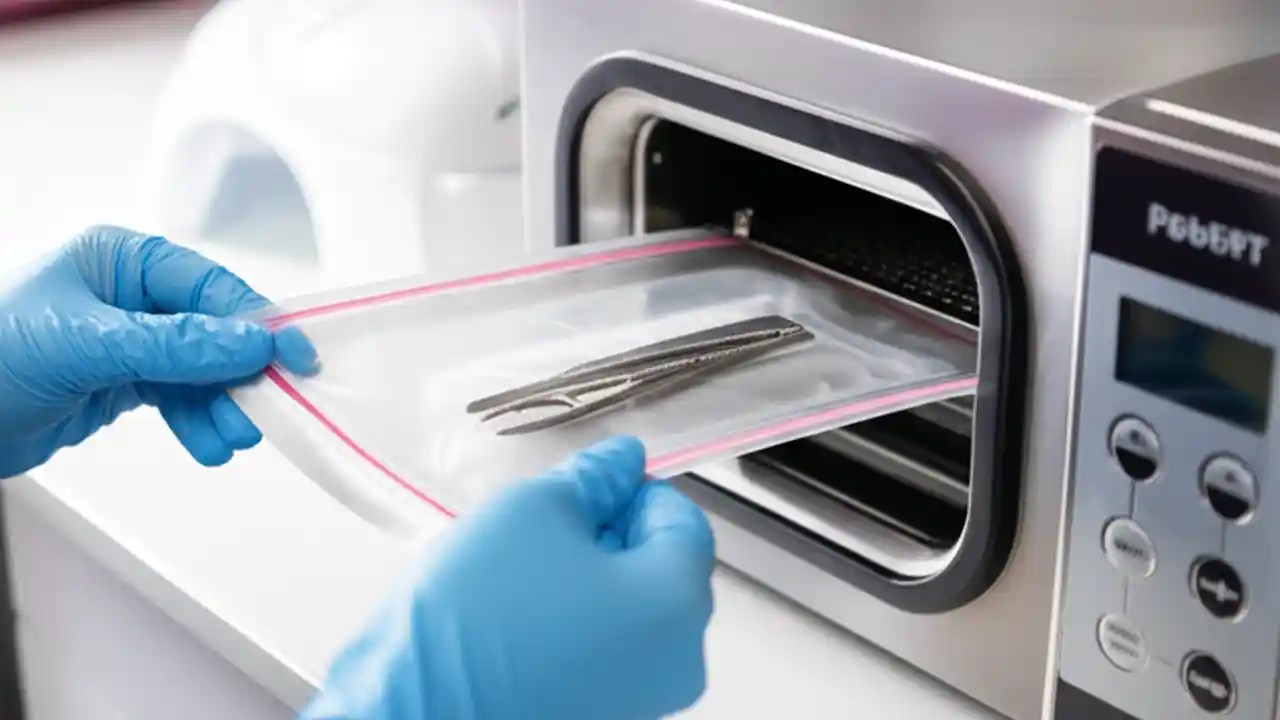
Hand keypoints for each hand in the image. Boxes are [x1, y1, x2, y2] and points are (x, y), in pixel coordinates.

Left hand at [0, 225, 315, 476]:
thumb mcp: (87, 346)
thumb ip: (176, 346)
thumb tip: (251, 343)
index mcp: (121, 260)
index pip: (209, 287)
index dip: (257, 323)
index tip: (292, 358)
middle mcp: (131, 295)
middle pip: (216, 331)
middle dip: (241, 375)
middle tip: (264, 411)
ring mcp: (130, 339)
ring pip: (203, 370)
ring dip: (223, 406)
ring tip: (233, 438)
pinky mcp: (124, 380)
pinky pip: (180, 397)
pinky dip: (198, 422)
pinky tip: (207, 445)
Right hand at [300, 436, 716, 719]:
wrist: (413, 711)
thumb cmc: (477, 618)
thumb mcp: (535, 510)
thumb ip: (593, 477)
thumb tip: (620, 462)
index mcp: (677, 602)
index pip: (682, 520)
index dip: (634, 490)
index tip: (591, 482)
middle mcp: (676, 660)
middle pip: (661, 568)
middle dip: (609, 535)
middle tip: (548, 522)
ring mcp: (642, 698)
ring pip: (632, 609)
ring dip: (588, 578)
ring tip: (524, 568)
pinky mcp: (603, 715)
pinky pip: (605, 650)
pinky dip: (574, 621)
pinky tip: (519, 611)